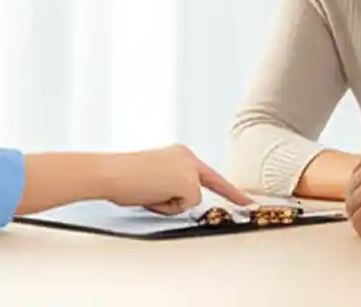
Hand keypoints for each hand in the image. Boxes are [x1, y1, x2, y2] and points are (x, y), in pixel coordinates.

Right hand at [103, 145, 251, 214]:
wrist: (111, 171)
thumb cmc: (123, 177)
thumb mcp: (154, 177)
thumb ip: (172, 185)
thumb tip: (181, 200)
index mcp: (180, 154)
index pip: (209, 176)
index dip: (231, 191)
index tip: (249, 202)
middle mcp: (188, 156)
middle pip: (197, 191)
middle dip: (179, 201)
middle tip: (173, 199)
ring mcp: (190, 168)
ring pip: (190, 200)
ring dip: (169, 204)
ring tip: (147, 191)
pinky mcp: (189, 181)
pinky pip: (184, 206)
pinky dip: (167, 206)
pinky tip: (152, 193)